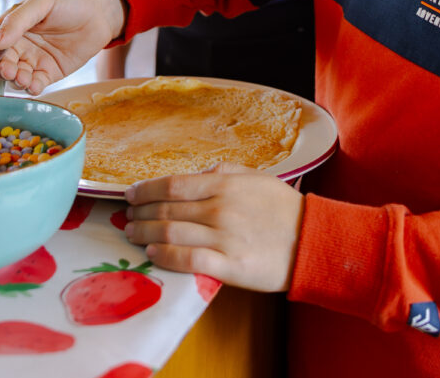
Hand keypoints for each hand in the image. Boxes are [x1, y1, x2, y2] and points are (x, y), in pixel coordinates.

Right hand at [0, 0, 125, 94]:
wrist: (102, 11)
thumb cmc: (70, 0)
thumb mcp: (41, 4)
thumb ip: (16, 22)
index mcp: (11, 25)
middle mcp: (19, 44)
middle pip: (0, 63)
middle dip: (1, 70)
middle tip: (10, 71)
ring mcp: (34, 59)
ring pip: (15, 76)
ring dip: (16, 80)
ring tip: (25, 77)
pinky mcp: (49, 72)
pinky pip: (34, 84)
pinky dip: (31, 88)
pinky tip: (35, 85)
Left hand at [121, 163, 303, 292]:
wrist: (314, 241)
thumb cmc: (285, 210)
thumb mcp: (258, 179)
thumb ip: (226, 173)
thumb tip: (199, 174)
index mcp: (225, 185)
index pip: (173, 184)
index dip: (146, 189)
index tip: (130, 194)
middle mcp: (220, 209)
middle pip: (166, 209)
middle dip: (140, 212)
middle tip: (125, 216)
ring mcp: (224, 238)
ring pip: (171, 232)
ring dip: (145, 233)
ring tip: (132, 234)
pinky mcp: (229, 266)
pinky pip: (189, 260)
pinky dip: (166, 255)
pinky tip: (152, 253)